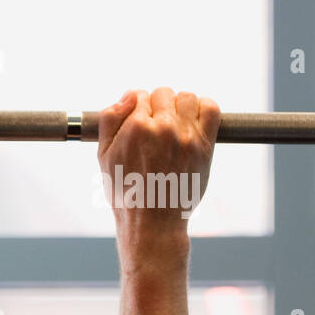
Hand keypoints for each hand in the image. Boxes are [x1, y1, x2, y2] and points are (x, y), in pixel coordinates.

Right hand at [97, 87, 220, 261]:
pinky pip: (211, 109)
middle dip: (156, 105)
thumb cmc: (125, 191)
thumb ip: (110, 120)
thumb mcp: (103, 156)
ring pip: (187, 97)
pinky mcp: (205, 144)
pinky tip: (193, 120)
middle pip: (162, 93)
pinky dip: (204, 107)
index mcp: (136, 127)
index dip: (135, 108)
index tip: (137, 122)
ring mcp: (187, 135)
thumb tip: (130, 95)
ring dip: (179, 105)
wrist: (152, 221)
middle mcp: (163, 127)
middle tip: (154, 126)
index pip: (138, 95)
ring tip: (173, 123)